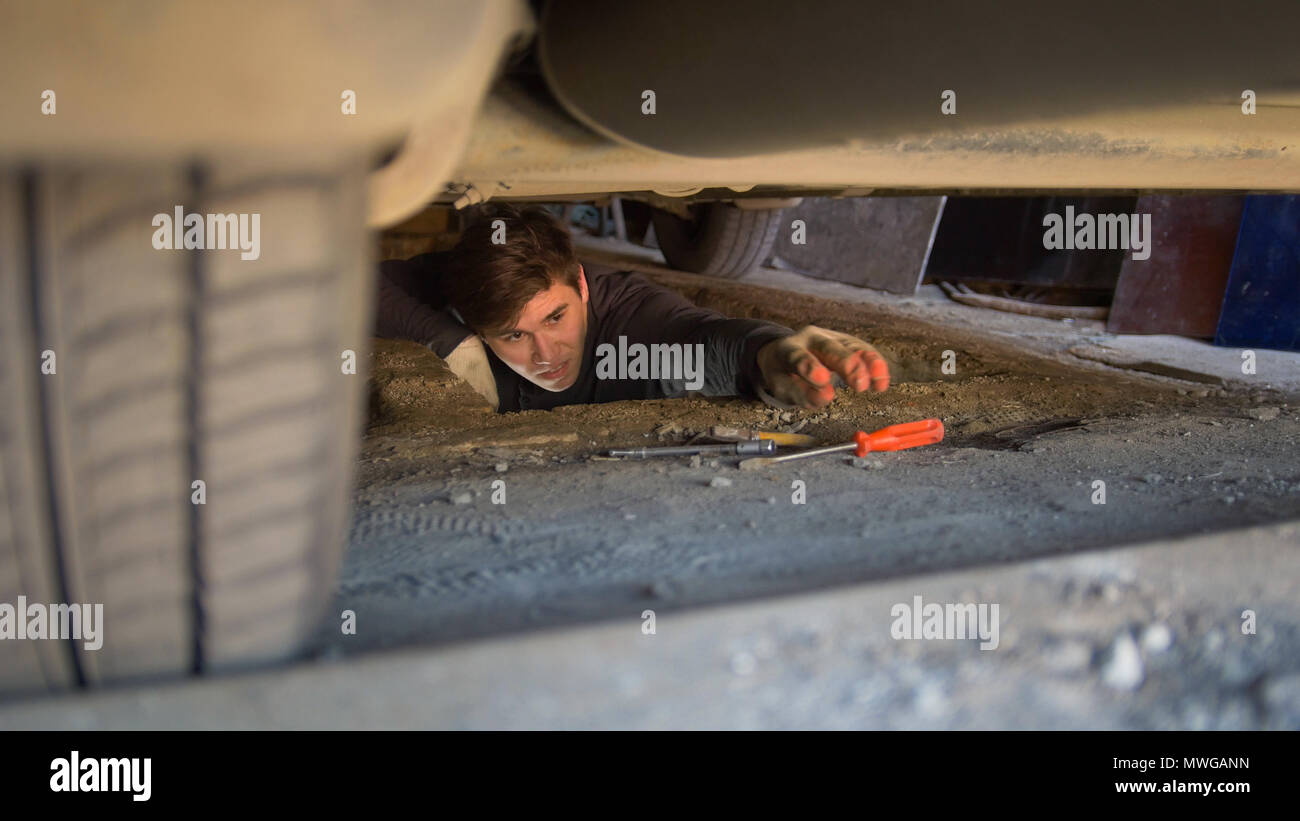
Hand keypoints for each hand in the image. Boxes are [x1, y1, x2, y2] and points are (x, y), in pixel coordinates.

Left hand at [755, 325, 889, 407]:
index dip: (809, 367)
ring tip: (878, 382)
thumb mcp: (781, 386)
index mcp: (787, 348)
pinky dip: (874, 365)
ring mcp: (831, 338)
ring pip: (851, 346)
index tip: (822, 380)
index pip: (797, 356)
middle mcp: (811, 338)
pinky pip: (863, 352)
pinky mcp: (847, 343)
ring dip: (867, 363)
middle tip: (859, 383)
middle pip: (830, 348)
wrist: (785, 355)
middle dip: (846, 364)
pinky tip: (882, 382)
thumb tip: (825, 397)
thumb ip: (800, 393)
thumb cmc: (783, 373)